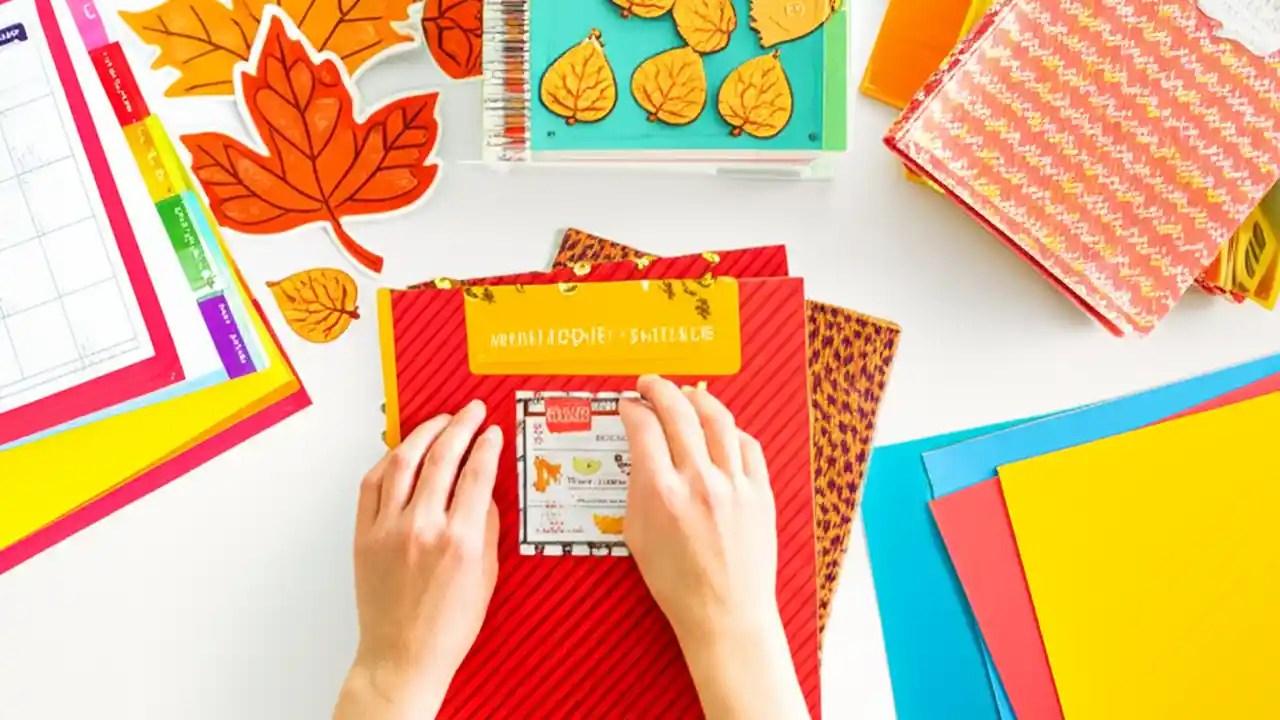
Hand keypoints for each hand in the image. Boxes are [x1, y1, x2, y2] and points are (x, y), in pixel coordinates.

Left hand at [334, 400, 500, 719]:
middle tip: (471, 412)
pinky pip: (372, 484)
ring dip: (424, 433)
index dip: (486, 444)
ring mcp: (388, 529)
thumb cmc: (446, 627)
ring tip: (439, 421)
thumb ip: (485, 527)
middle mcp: (423, 528)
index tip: (491, 431)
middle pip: (443, 456)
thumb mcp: (486, 576)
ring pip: (403, 461)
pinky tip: (402, 452)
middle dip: (460, 425)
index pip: (477, 473)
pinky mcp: (363, 535)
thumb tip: (481, 489)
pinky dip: (388, 461)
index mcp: (460, 540)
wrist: (402, 657)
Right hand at [619, 376, 808, 719]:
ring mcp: (734, 485)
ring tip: (684, 393)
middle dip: (659, 389)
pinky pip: (746, 444)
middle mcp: (699, 482)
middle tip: (648, 384)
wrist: (725, 613)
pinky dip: (729, 429)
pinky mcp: (760, 492)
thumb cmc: (676, 583)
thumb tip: (641, 450)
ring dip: (696, 397)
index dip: (632, 409)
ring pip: (717, 418)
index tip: (627, 406)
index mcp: (662, 494)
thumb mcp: (636, 535)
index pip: (644, 428)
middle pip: (678, 412)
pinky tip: (718, 427)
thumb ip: (637, 487)